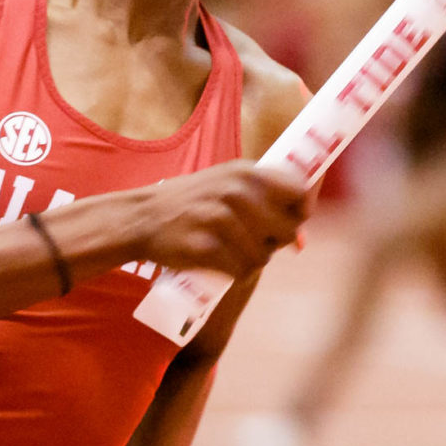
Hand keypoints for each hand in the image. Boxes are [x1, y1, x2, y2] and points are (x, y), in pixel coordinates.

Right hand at [139, 161, 311, 279]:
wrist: (142, 217)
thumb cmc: (192, 202)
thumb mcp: (227, 184)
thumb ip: (266, 202)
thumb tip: (302, 243)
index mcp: (247, 172)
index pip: (300, 193)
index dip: (300, 213)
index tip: (288, 223)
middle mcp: (236, 192)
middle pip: (286, 231)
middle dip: (275, 242)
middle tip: (253, 241)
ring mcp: (219, 220)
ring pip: (263, 257)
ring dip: (251, 261)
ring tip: (231, 252)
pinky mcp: (204, 247)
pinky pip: (240, 271)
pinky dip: (234, 274)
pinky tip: (220, 264)